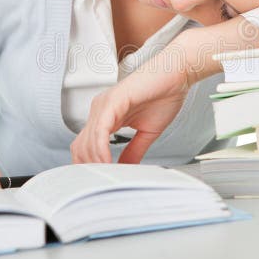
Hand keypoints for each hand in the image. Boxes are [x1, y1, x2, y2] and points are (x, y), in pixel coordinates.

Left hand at [70, 17, 258, 164]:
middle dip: (89, 168)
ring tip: (107, 178)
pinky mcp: (112, 101)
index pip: (86, 146)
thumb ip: (133, 150)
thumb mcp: (147, 132)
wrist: (177, 74)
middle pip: (81, 147)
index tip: (100, 182)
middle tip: (102, 185)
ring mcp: (103, 104)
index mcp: (105, 115)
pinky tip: (108, 162)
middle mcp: (99, 109)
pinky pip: (100, 131)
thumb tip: (125, 169)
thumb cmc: (164, 95)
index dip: (89, 165)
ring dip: (95, 162)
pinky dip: (101, 149)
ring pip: (88, 141)